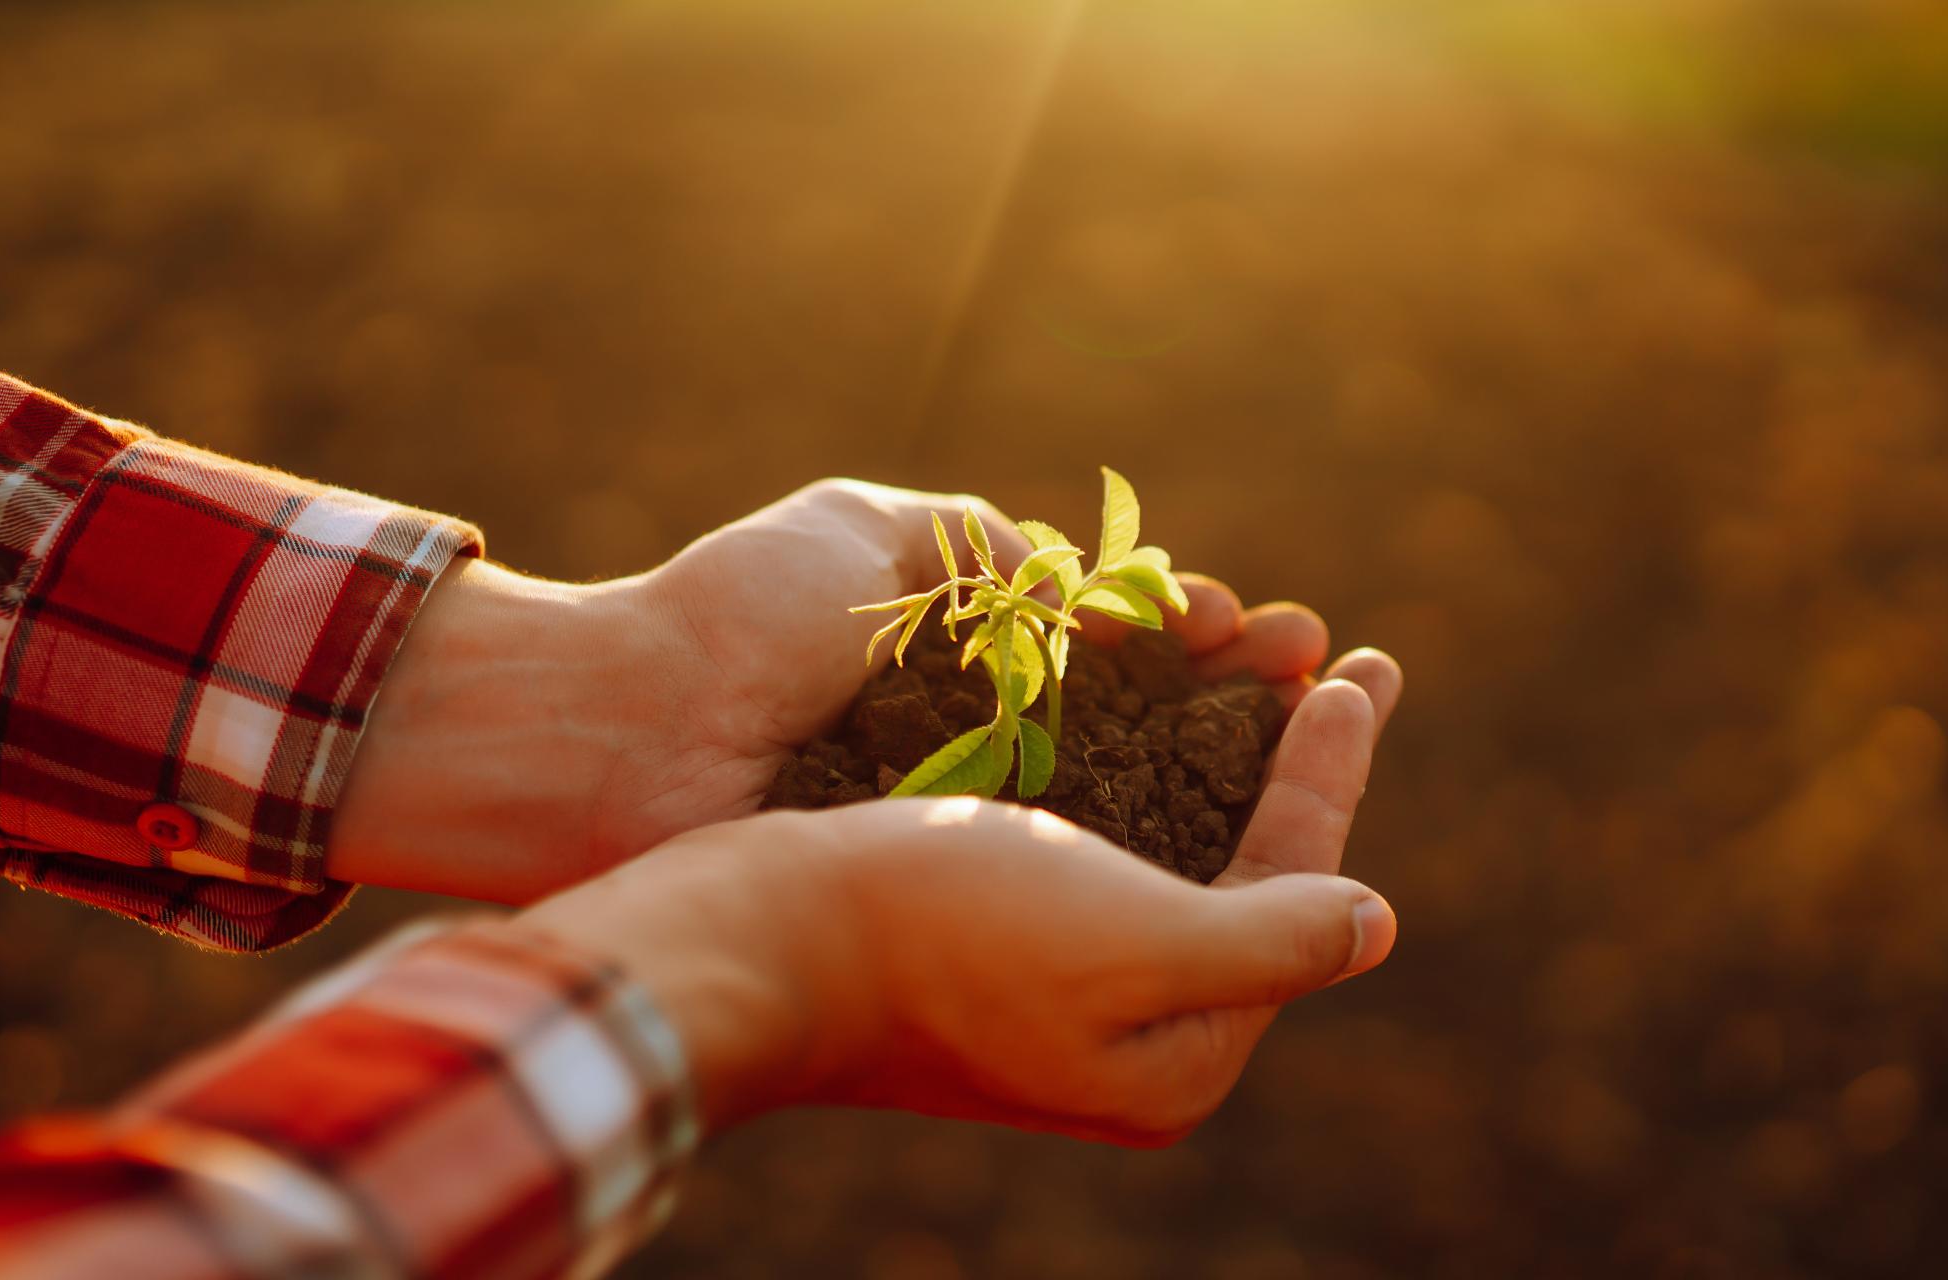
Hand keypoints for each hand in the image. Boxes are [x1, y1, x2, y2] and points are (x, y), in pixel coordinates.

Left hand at [331, 479, 1389, 901]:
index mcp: (959, 647)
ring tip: (1310, 723)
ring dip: (1222, 761)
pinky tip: (1225, 822)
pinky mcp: (945, 882)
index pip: (1110, 637)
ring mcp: (965, 817)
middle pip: (1144, 717)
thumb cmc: (736, 622)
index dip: (1191, 629)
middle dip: (1238, 690)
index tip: (1257, 622)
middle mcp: (976, 736)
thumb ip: (983, 545)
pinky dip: (1151, 841)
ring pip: (1127, 792)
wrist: (624, 736)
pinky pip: (1068, 864)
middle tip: (1324, 671)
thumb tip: (1082, 579)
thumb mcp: (869, 533)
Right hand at [513, 658, 1401, 1138]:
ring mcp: (1048, 986)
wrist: (747, 940)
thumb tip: (1374, 922)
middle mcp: (1120, 1028)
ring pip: (1162, 833)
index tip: (1367, 664)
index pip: (1295, 888)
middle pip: (1239, 861)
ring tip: (1234, 638)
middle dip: (1282, 743)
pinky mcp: (982, 935)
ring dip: (1205, 730)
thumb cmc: (940, 933)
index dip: (1333, 768)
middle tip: (1321, 643)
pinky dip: (1121, 750)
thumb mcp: (1135, 945)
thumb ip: (1271, 936)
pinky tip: (1126, 693)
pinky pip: (1087, 829)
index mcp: (1176, 1053)